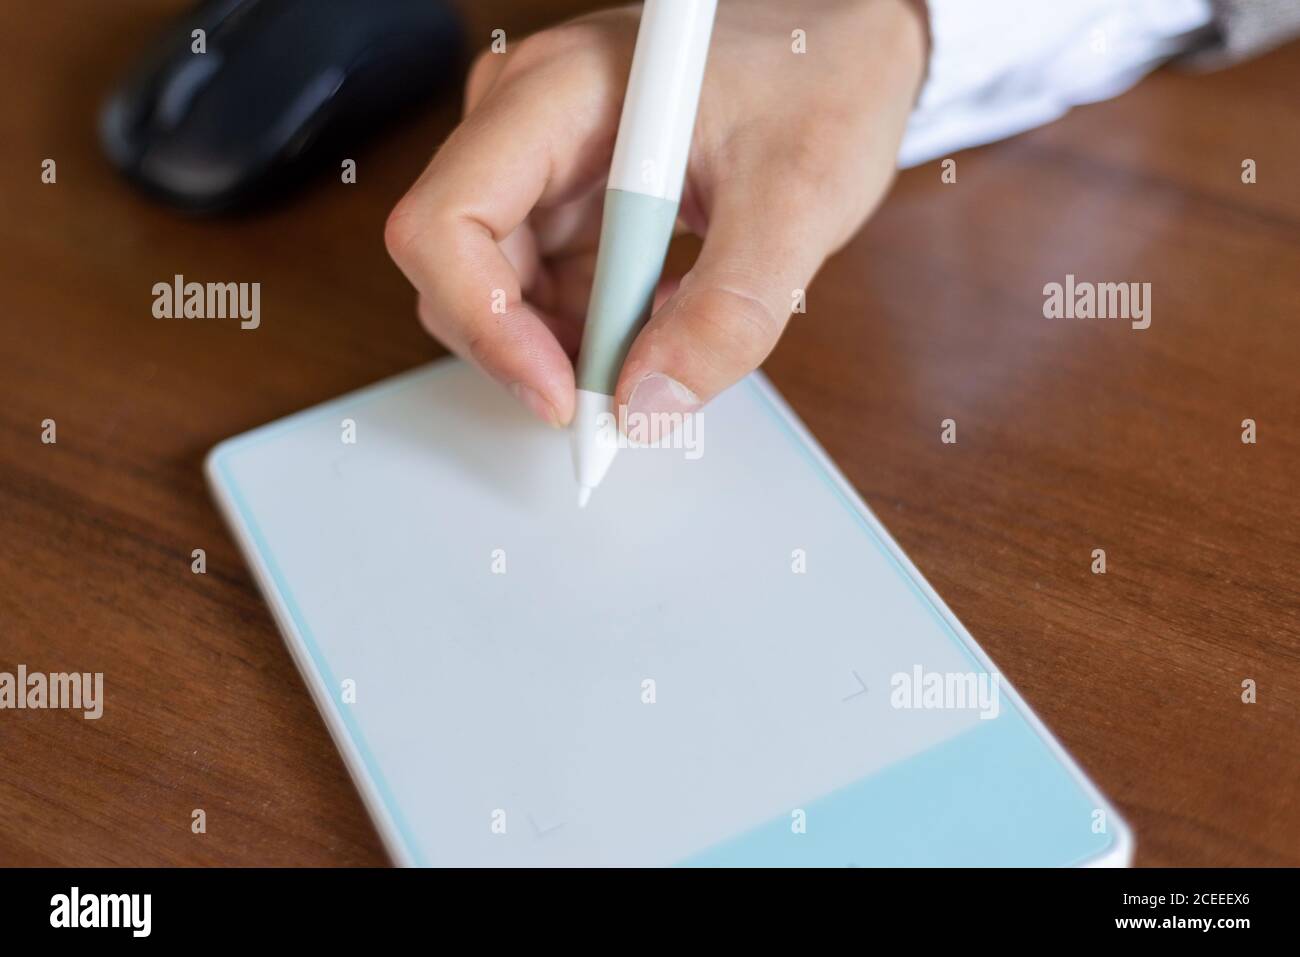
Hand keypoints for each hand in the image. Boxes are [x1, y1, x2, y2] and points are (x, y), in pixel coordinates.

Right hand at [385, 0, 927, 425]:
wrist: (843, 45)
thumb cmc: (821, 79)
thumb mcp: (797, 200)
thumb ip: (729, 311)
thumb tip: (648, 407)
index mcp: (557, 92)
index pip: (448, 222)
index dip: (486, 325)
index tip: (562, 395)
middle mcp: (525, 122)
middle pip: (462, 271)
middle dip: (535, 352)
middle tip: (625, 400)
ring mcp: (540, 160)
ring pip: (502, 293)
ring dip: (574, 345)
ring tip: (673, 331)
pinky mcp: (566, 195)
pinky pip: (548, 289)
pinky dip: (599, 328)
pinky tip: (668, 308)